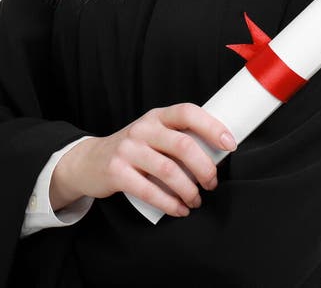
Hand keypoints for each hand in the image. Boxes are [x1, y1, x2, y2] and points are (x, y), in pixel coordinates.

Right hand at [51, 103, 235, 216]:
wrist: (90, 161)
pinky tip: (179, 209)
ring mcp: (128, 149)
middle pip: (183, 145)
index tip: (230, 144)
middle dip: (204, 168)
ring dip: (189, 190)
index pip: (188, 112)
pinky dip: (169, 204)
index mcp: (157, 116)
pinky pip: (149, 190)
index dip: (212, 127)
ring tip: (195, 200)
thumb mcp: (153, 134)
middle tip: (212, 183)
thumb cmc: (134, 149)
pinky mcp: (117, 172)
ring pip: (168, 171)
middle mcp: (143, 128)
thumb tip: (217, 154)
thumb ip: (178, 138)